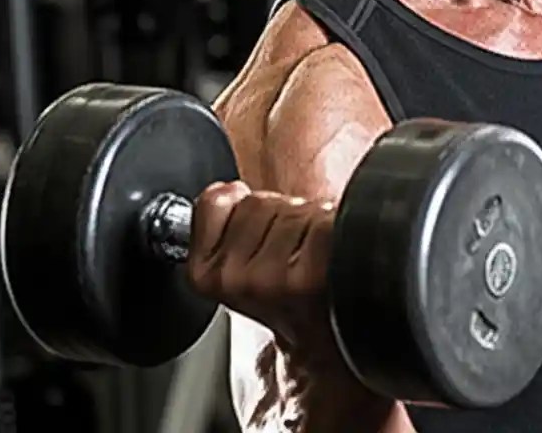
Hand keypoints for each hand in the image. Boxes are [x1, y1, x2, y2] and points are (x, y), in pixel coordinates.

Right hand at [186, 181, 342, 369]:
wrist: (332, 352)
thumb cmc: (294, 308)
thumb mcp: (238, 267)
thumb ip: (224, 220)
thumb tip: (230, 190)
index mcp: (208, 276)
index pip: (215, 201)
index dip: (245, 212)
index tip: (259, 241)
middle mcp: (238, 280)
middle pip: (260, 202)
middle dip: (283, 219)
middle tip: (295, 258)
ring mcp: (274, 279)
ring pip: (292, 210)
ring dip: (311, 225)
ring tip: (314, 262)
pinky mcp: (312, 276)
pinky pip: (321, 220)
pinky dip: (334, 230)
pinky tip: (331, 263)